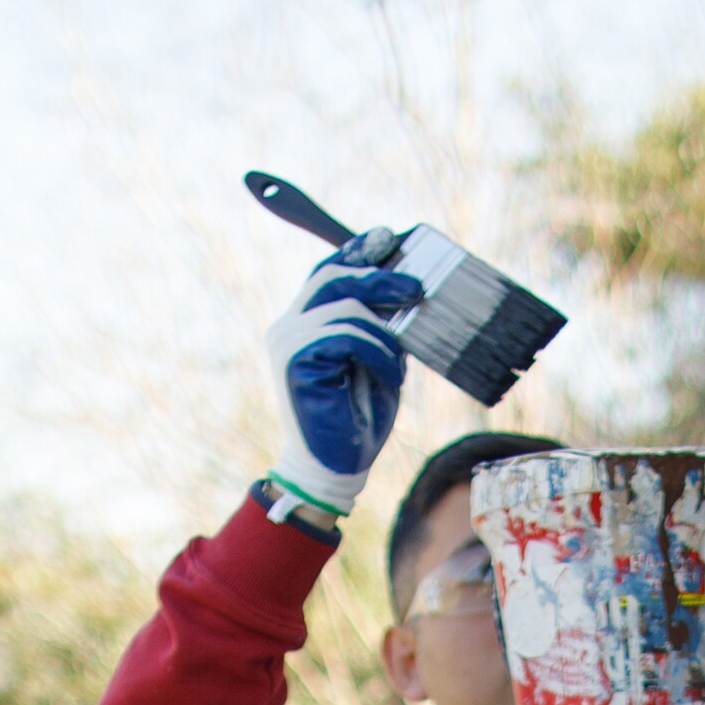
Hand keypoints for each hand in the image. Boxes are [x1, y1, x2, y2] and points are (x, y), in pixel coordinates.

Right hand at [264, 248, 423, 514]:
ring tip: (401, 357)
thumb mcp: (379, 360)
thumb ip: (382, 326)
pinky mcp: (295, 359)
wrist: (337, 466)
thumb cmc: (359, 418)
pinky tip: (389, 376)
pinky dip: (378, 351)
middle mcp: (288, 325)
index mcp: (304, 322)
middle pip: (331, 275)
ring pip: (344, 303)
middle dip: (378, 274)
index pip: (327, 271)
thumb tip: (407, 290)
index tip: (390, 238)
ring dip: (384, 330)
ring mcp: (287, 340)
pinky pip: (347, 333)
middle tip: (417, 286)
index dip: (357, 251)